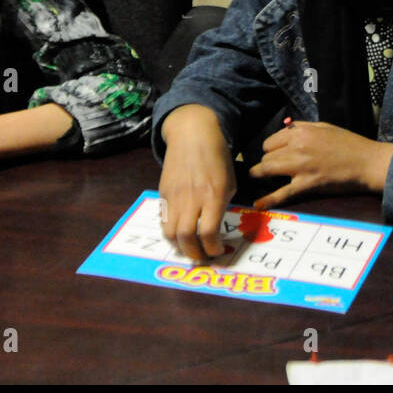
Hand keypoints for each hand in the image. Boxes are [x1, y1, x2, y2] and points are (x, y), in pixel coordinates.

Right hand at [158, 105, 235, 262]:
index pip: (209, 232)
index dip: (213, 248)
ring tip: (189, 249)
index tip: (218, 251)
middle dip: (194, 254)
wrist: (193, 135)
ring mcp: (175, 196)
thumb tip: (215, 230)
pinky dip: (171, 232)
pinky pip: (164, 220)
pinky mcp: (163, 193)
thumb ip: (222, 206)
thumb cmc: (217, 158)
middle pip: (186, 237)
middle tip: (202, 257)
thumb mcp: (229, 183)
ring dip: (179, 247)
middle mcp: (192, 198)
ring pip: (170, 233)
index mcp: (213, 195)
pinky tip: (180, 233)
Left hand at [250, 121, 392, 210]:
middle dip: (268, 162)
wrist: (367, 162)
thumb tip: (285, 129)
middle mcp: (297, 148)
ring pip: (267, 169)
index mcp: (300, 133)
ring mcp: (301, 167)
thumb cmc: (349, 143)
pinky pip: (283, 192)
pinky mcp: (307, 184)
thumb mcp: (324, 127)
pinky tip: (258, 204)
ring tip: (257, 176)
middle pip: (267, 156)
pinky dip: (269, 199)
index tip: (274, 155)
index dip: (271, 149)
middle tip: (272, 168)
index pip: (271, 142)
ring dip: (261, 174)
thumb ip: (302, 127)